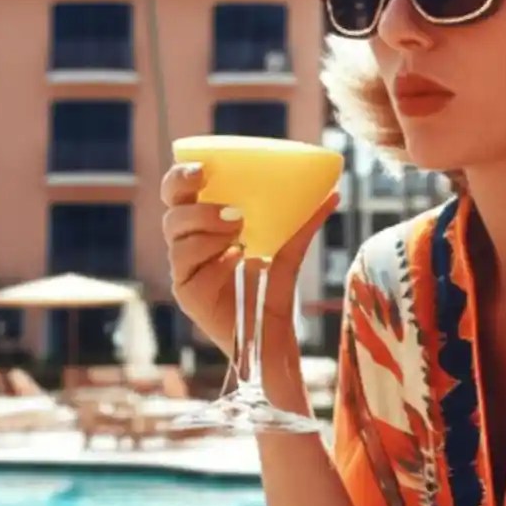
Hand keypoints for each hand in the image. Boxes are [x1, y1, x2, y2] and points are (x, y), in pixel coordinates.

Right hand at [160, 161, 339, 357]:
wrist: (271, 336)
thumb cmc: (271, 291)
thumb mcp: (288, 250)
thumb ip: (302, 223)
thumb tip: (333, 194)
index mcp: (203, 226)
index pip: (178, 194)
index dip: (181, 177)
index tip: (204, 168)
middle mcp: (188, 245)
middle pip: (172, 213)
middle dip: (196, 203)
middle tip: (232, 208)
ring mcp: (185, 270)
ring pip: (177, 238)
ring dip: (208, 227)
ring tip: (240, 231)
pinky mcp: (187, 293)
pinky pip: (186, 265)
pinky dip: (212, 255)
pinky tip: (236, 256)